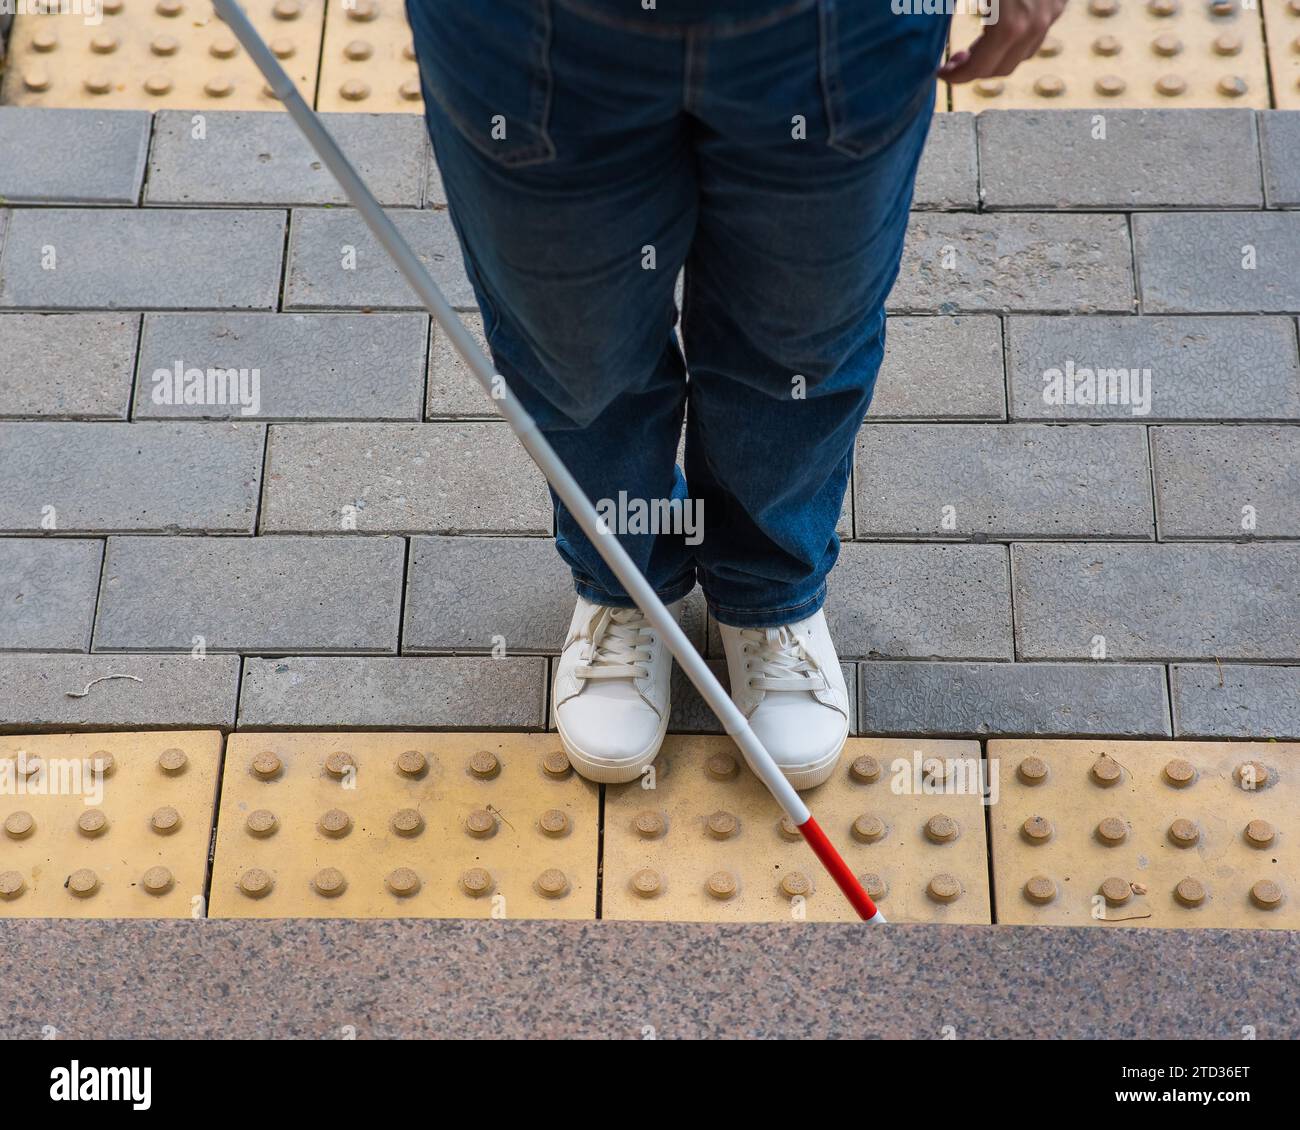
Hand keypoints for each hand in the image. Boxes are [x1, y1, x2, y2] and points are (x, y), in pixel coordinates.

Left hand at [938, 0, 1068, 82]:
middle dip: (975, 70)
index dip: (957, 76)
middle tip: (955, 61)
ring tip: (976, 44)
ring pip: (1023, 53)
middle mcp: (1035, 25)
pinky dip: (1016, 36)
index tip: (941, 73)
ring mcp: (1052, 12)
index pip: (980, 68)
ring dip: (997, 55)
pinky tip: (998, 22)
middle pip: (1002, 68)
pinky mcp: (1059, 2)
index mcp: (1009, 26)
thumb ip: (942, 9)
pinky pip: (1037, 31)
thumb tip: (927, 24)